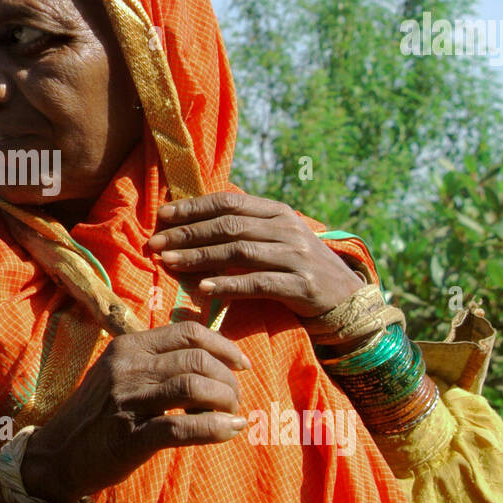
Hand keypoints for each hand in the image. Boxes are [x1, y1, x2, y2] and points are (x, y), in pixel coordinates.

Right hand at [21, 322, 251, 502]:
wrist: (58, 455)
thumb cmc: (97, 415)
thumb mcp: (118, 375)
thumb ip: (155, 362)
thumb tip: (211, 359)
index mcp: (127, 347)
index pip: (187, 332)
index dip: (223, 346)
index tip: (241, 364)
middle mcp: (127, 368)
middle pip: (197, 360)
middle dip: (228, 379)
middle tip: (235, 399)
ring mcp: (127, 402)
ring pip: (194, 388)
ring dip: (225, 402)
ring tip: (234, 415)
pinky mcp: (130, 438)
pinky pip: (183, 427)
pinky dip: (214, 428)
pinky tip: (230, 431)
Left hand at [148, 191, 364, 317]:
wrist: (348, 300)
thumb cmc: (301, 269)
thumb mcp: (277, 240)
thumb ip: (245, 230)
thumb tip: (195, 224)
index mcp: (277, 212)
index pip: (228, 203)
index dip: (193, 207)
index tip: (162, 215)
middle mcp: (287, 228)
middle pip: (228, 226)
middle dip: (187, 233)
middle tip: (155, 242)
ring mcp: (296, 256)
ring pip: (238, 251)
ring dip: (199, 257)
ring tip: (168, 262)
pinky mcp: (302, 286)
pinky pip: (258, 283)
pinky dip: (229, 285)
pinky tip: (203, 288)